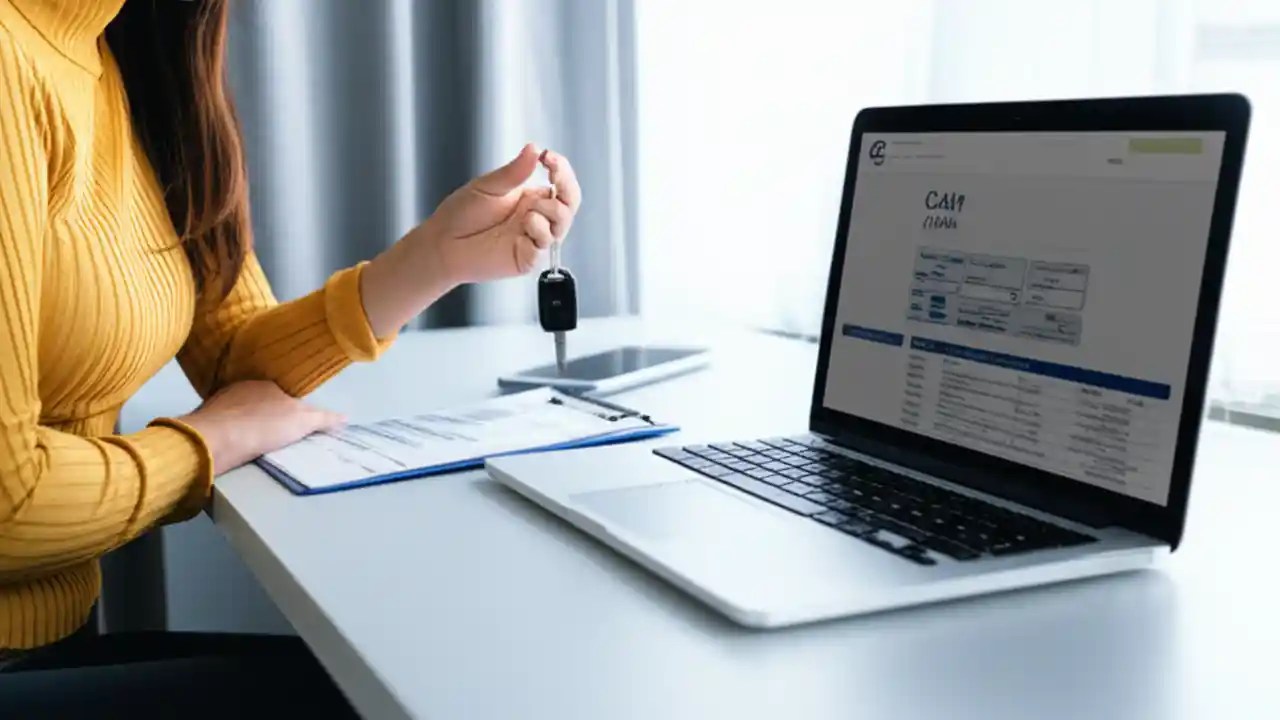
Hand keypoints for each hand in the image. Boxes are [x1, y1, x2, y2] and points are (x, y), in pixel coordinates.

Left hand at [178, 381, 345, 475]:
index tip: (296, 432)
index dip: (294, 414)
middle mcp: (241, 388)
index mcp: (265, 384)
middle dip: (270, 419)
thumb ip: (323, 419)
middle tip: (278, 442)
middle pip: (262, 405)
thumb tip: (345, 417)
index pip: (285, 397)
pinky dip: (232, 437)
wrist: (213, 441)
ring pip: (241, 415)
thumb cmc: (262, 426)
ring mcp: (219, 404)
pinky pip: (225, 427)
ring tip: (256, 448)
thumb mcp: (302, 422)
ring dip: (249, 428)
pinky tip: (236, 450)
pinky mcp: (204, 421)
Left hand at [427, 143, 582, 281]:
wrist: (442, 243)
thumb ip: (514, 172)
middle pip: (569, 203)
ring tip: (528, 208)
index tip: (550, 158)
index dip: (562, 171)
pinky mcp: (528, 258)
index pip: (561, 185)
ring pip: (562, 223)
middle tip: (552, 174)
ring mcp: (533, 238)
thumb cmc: (461, 215)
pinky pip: (546, 244)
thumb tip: (534, 149)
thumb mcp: (489, 186)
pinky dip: (539, 230)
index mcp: (530, 199)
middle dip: (566, 186)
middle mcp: (536, 218)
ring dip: (550, 209)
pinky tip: (525, 224)